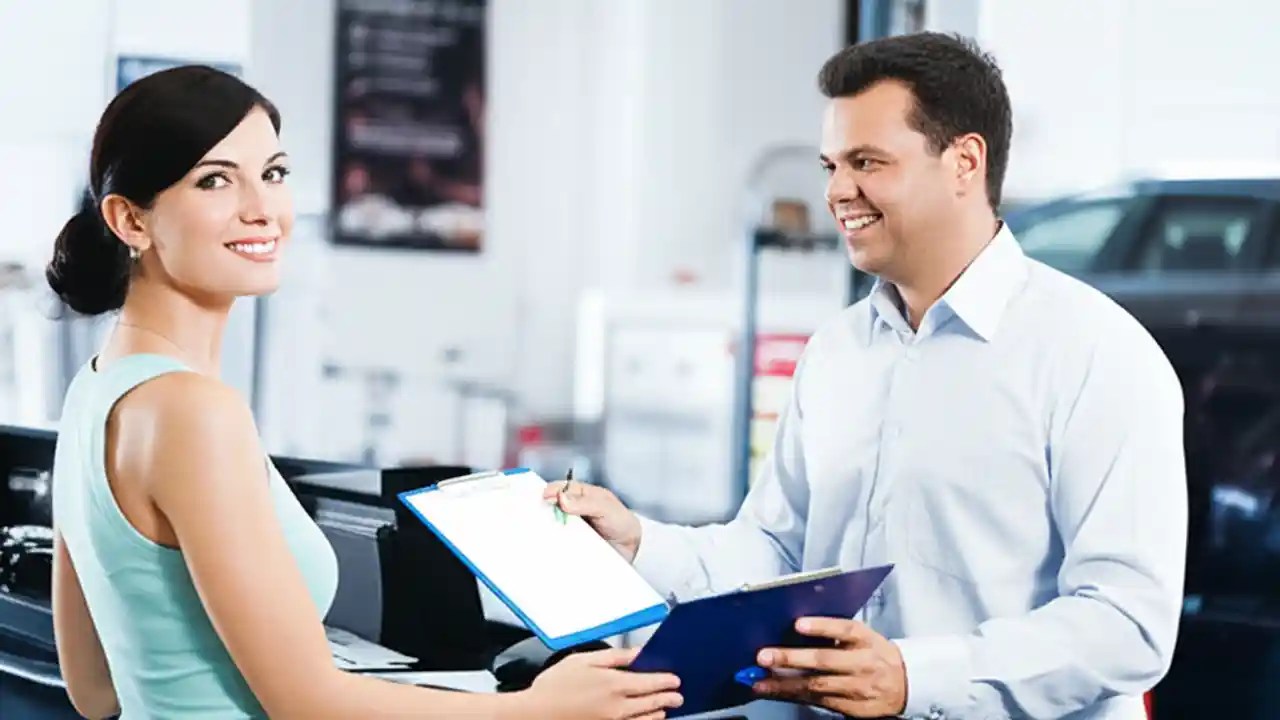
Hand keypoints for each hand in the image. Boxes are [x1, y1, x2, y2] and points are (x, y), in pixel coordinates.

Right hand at [522, 647, 682, 718]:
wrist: (536, 714)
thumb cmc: (555, 686)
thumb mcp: (584, 660)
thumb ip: (614, 657)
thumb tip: (637, 653)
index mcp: (614, 684)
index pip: (650, 683)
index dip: (666, 681)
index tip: (675, 680)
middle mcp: (618, 707)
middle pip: (652, 703)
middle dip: (667, 698)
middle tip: (677, 696)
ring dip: (658, 714)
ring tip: (664, 710)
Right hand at [542, 481, 642, 560]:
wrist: (633, 548)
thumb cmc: (621, 521)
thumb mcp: (606, 508)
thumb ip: (586, 502)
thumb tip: (562, 498)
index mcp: (580, 494)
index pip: (560, 489)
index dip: (550, 492)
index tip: (544, 499)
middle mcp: (572, 510)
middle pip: (550, 507)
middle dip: (542, 511)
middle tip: (535, 518)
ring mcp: (570, 527)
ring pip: (551, 526)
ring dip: (545, 530)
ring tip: (537, 535)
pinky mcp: (571, 544)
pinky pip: (558, 542)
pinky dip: (552, 545)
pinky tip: (547, 548)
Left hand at [751, 617, 906, 717]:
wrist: (905, 684)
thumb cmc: (875, 654)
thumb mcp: (863, 636)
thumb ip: (835, 632)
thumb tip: (795, 627)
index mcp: (865, 640)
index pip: (844, 629)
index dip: (821, 626)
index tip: (798, 624)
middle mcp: (862, 663)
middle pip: (825, 660)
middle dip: (791, 659)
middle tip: (764, 656)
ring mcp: (857, 688)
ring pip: (817, 686)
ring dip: (784, 684)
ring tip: (760, 682)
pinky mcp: (852, 708)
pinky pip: (819, 702)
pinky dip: (794, 696)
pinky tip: (777, 692)